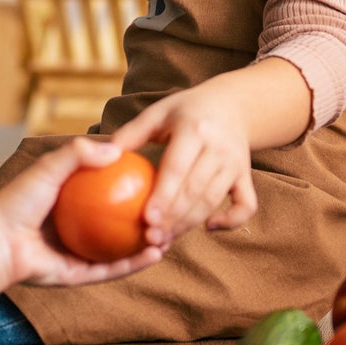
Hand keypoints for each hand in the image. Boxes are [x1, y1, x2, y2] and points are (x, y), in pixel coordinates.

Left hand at [0, 138, 164, 286]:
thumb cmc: (18, 201)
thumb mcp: (49, 167)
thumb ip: (78, 154)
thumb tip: (117, 150)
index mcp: (72, 204)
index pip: (110, 193)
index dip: (135, 188)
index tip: (160, 179)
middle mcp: (78, 229)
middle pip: (120, 223)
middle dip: (148, 219)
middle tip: (174, 210)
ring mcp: (79, 253)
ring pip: (122, 251)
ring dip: (149, 245)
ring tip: (172, 235)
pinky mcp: (78, 275)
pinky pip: (111, 270)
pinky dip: (134, 263)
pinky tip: (155, 253)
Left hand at [108, 84, 258, 244]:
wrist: (232, 104)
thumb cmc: (185, 110)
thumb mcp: (158, 112)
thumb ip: (130, 133)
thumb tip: (99, 155)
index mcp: (194, 129)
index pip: (177, 168)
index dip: (163, 196)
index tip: (146, 220)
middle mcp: (218, 147)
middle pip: (195, 191)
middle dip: (173, 219)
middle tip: (150, 239)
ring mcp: (235, 163)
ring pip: (213, 201)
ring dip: (189, 224)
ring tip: (165, 240)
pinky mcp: (245, 176)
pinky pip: (246, 205)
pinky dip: (232, 221)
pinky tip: (208, 228)